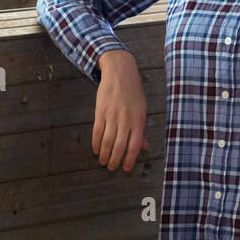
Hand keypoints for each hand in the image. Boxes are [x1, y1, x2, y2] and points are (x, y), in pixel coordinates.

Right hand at [94, 49, 148, 171]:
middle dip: (115, 160)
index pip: (135, 146)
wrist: (120, 72)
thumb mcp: (142, 109)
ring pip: (107, 141)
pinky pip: (97, 131)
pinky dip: (96, 143)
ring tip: (103, 161)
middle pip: (119, 146)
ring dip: (104, 154)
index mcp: (139, 120)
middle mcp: (126, 119)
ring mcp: (112, 115)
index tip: (126, 168)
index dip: (130, 159)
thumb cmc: (134, 92)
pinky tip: (96, 149)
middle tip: (112, 167)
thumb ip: (141, 129)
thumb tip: (144, 147)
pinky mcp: (100, 111)